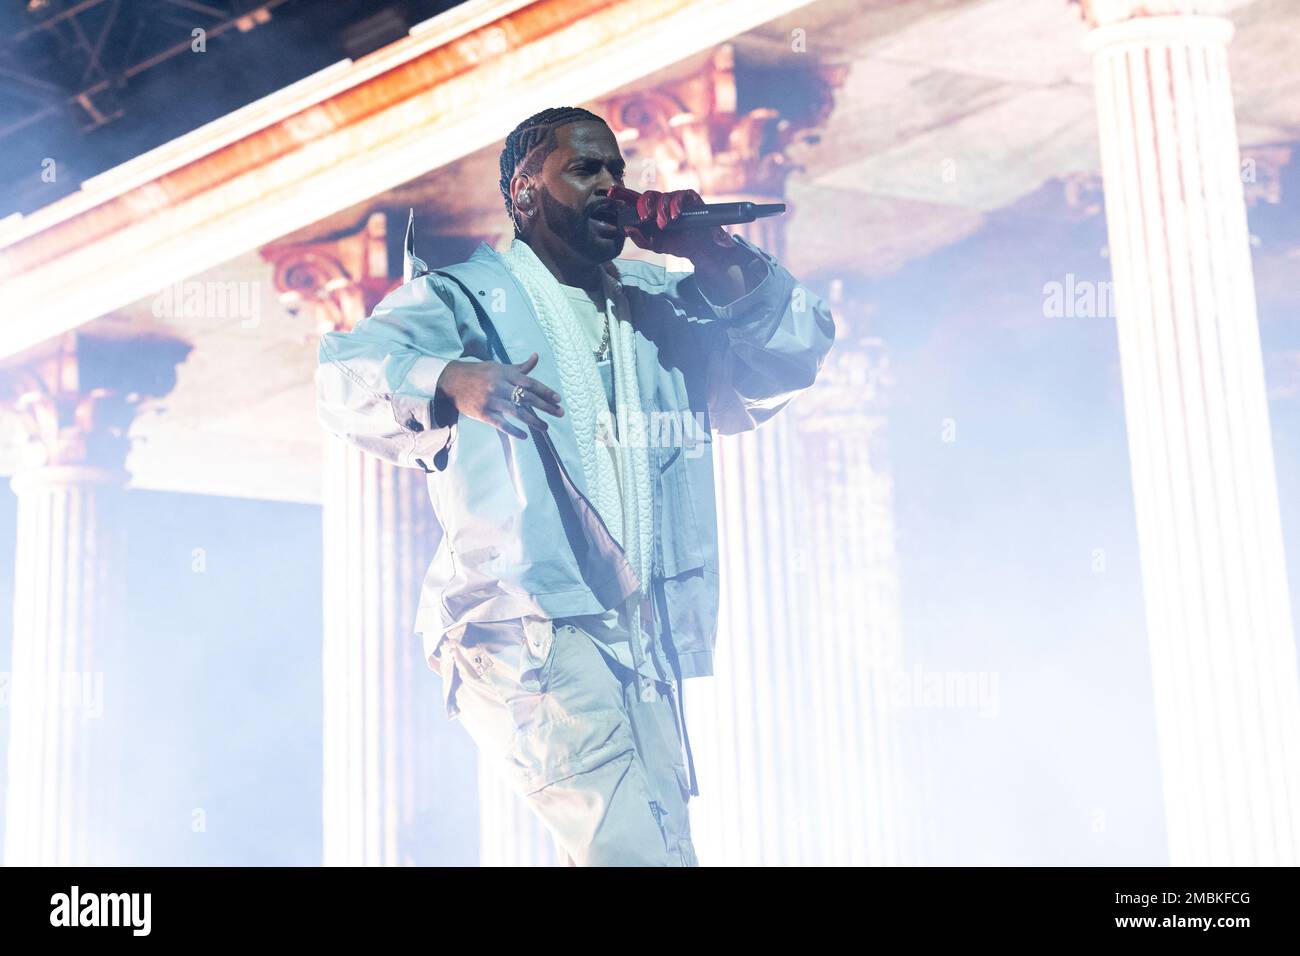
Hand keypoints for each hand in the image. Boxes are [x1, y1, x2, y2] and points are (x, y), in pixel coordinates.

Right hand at [436, 352, 562, 440]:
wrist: (452, 380)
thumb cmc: (479, 372)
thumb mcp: (499, 367)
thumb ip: (519, 367)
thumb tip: (536, 357)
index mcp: (506, 374)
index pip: (531, 383)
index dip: (545, 391)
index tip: (558, 399)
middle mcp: (500, 386)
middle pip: (527, 398)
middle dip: (545, 407)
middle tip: (560, 413)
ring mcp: (491, 400)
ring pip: (517, 412)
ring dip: (533, 421)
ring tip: (546, 428)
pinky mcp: (483, 413)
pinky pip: (501, 423)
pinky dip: (513, 430)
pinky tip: (524, 436)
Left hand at [609, 185, 733, 263]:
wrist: (698, 248)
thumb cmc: (676, 244)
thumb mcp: (655, 245)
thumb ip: (640, 239)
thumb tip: (627, 228)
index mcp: (651, 211)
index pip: (633, 200)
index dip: (621, 194)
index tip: (608, 193)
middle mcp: (661, 202)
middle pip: (646, 196)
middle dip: (644, 206)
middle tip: (646, 218)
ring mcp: (675, 198)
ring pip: (663, 196)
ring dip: (661, 210)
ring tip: (665, 224)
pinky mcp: (689, 197)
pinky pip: (680, 195)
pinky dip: (676, 204)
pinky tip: (676, 215)